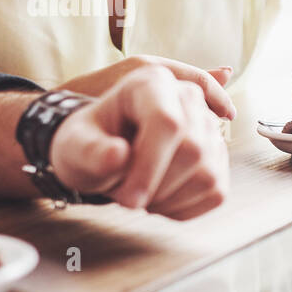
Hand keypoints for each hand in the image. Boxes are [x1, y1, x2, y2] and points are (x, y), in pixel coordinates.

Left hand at [50, 65, 230, 219]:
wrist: (104, 153)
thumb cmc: (89, 143)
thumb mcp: (74, 145)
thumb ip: (90, 151)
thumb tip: (118, 155)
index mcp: (151, 83)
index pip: (168, 122)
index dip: (150, 166)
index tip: (128, 199)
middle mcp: (188, 97)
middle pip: (194, 150)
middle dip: (158, 186)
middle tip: (125, 198)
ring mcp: (209, 126)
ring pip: (208, 175)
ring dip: (170, 199)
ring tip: (141, 195)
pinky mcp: (218, 155)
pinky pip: (215, 192)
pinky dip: (185, 207)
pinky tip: (160, 200)